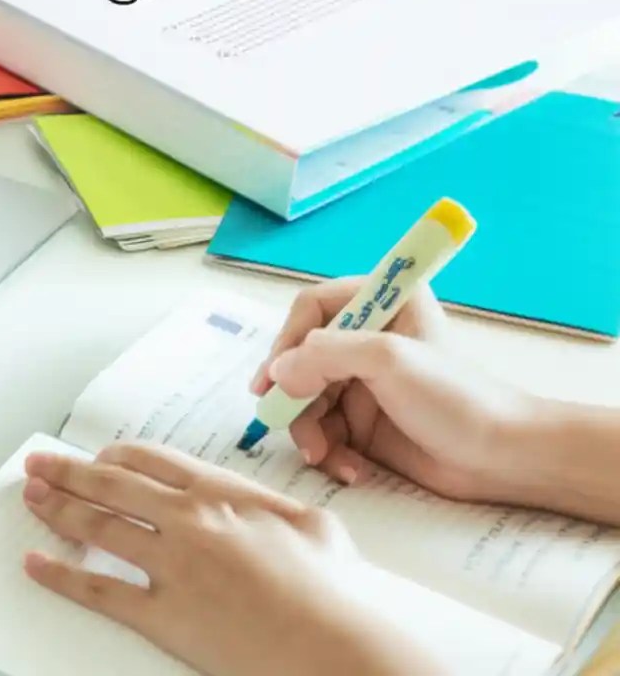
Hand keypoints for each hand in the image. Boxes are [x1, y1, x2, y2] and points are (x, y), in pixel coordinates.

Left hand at [22, 443, 445, 675]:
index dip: (112, 457)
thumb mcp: (312, 524)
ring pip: (96, 527)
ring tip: (32, 498)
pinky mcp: (161, 614)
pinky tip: (37, 563)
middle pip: (110, 485)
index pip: (149, 460)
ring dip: (56, 509)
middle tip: (39, 464)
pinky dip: (60, 575)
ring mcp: (171, 566)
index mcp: (223, 493)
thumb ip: (271, 507)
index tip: (95, 457)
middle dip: (67, 472)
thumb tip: (258, 505)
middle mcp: (189, 520)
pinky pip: (97, 591)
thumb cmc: (334, 593)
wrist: (332, 646)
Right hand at [252, 278, 536, 500]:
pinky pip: (323, 433)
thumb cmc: (457, 400)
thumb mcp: (389, 360)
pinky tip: (351, 468)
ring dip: (309, 431)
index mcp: (383, 304)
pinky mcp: (364, 424)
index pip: (312, 308)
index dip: (287, 341)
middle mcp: (369, 339)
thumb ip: (325, 354)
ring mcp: (364, 384)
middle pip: (300, 360)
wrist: (500, 459)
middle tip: (285, 423)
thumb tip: (277, 373)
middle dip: (294, 397)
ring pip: (305, 401)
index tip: (273, 378)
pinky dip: (329, 452)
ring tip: (325, 456)